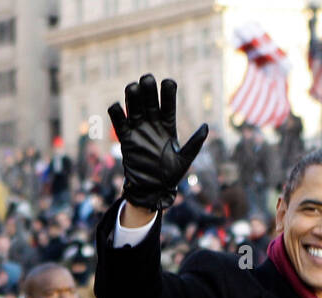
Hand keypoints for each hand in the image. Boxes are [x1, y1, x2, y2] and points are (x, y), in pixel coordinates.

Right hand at [108, 74, 207, 211]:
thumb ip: (194, 144)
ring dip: (132, 92)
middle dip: (147, 86)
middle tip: (147, 82)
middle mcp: (152, 123)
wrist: (152, 190)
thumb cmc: (170, 176)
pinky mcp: (125, 137)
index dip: (168, 90)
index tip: (168, 83)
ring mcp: (138, 128)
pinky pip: (118, 119)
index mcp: (168, 125)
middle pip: (149, 96)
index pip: (168, 102)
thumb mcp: (184, 160)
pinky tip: (117, 107)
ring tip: (134, 90)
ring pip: (133, 102)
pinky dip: (115, 110)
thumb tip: (206, 126)